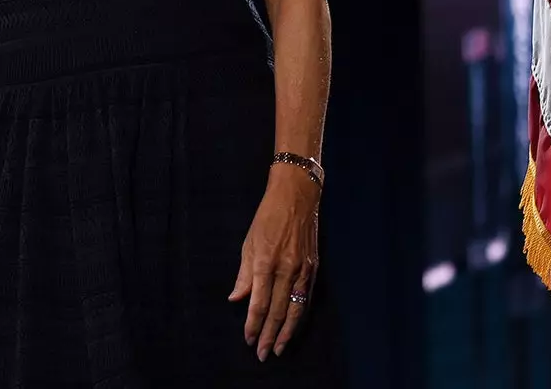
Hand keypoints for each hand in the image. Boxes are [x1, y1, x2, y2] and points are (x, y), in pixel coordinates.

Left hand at [229, 166, 320, 360]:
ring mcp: (302, 270)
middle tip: (262, 354)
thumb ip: (244, 274)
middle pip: (277, 310)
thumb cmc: (266, 217)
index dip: (252, 323)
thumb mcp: (248, 242)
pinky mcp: (314, 268)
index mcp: (265, 262)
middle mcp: (286, 269)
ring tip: (278, 348)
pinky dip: (299, 316)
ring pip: (295, 309)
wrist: (296, 196)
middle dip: (268, 334)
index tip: (247, 339)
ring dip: (286, 332)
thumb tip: (236, 299)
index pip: (259, 302)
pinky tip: (293, 327)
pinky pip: (305, 298)